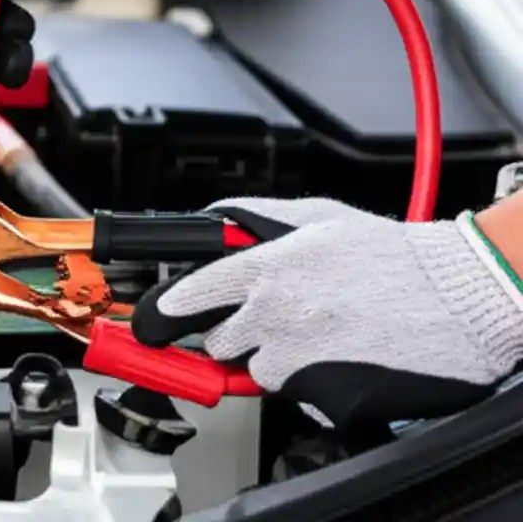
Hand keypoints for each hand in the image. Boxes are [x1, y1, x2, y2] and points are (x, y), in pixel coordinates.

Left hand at [132, 198, 522, 428]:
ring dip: (276, 359)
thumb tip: (212, 222)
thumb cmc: (395, 256)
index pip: (189, 295)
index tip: (154, 320)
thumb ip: (253, 219)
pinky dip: (310, 384)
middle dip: (236, 333)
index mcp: (267, 268)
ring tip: (321, 332)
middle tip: (275, 319)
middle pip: (217, 341)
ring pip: (255, 372)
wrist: (459, 298)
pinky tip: (341, 355)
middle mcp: (275, 314)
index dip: (166, 309)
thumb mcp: (317, 217)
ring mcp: (297, 359)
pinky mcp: (321, 396)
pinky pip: (296, 397)